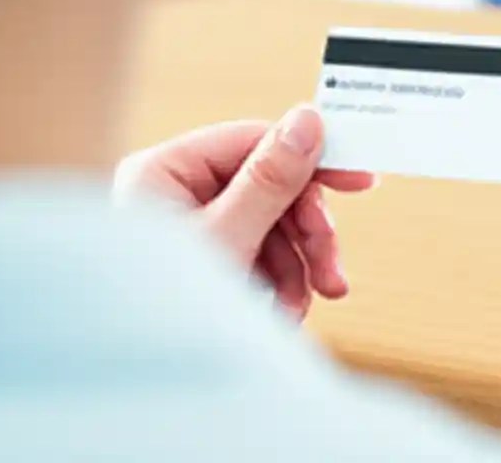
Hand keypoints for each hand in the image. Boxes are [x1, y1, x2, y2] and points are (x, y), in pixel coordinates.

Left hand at [114, 105, 375, 317]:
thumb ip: (270, 180)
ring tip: (298, 308)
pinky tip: (282, 313)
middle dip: (306, 236)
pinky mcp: (204, 261)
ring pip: (270, 227)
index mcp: (164, 170)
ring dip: (296, 270)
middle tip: (331, 273)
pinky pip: (258, 256)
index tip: (360, 181)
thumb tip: (307, 121)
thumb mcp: (227, 238)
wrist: (140, 378)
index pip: (255, 141)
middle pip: (269, 188)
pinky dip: (279, 285)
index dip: (311, 160)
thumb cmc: (161, 308)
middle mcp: (173, 192)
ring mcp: (189, 227)